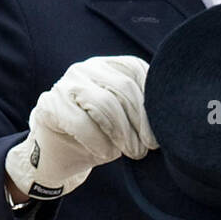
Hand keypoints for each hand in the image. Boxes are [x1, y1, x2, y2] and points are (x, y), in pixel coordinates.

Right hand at [4, 55, 156, 200]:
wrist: (57, 154)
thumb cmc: (99, 135)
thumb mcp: (126, 119)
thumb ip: (142, 109)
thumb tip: (171, 116)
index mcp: (108, 65)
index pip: (137, 70)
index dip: (152, 102)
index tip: (160, 131)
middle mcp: (85, 68)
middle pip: (123, 88)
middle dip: (140, 121)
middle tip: (146, 147)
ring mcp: (65, 84)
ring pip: (104, 103)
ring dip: (122, 132)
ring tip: (132, 152)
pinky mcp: (49, 105)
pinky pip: (81, 122)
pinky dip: (99, 141)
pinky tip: (107, 153)